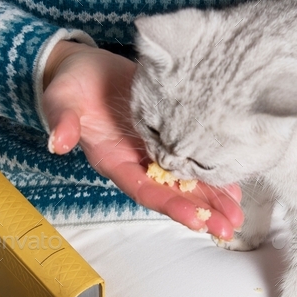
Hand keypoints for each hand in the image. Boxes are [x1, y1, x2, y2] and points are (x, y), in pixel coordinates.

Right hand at [42, 41, 242, 237]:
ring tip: (238, 216)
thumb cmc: (73, 85)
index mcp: (114, 162)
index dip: (171, 204)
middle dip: (202, 212)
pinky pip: (195, 160)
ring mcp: (155, 152)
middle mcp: (138, 163)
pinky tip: (237, 187)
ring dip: (214, 200)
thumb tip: (58, 142)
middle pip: (173, 194)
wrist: (86, 68)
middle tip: (229, 228)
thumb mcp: (62, 100)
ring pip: (188, 182)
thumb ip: (62, 121)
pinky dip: (215, 174)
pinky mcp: (170, 136)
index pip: (145, 190)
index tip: (197, 219)